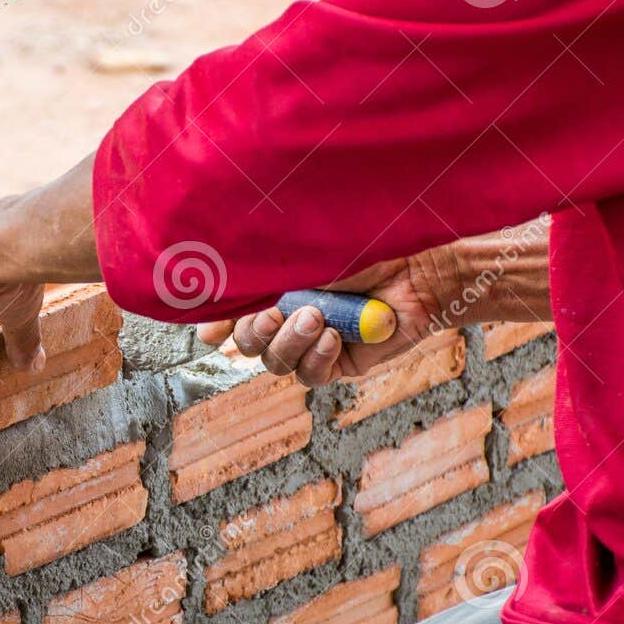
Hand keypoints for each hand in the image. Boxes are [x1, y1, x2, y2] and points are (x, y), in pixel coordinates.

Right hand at [195, 245, 462, 385]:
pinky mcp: (339, 363)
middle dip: (256, 332)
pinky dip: (316, 358)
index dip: (218, 325)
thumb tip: (206, 334)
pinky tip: (333, 338)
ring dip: (289, 343)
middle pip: (247, 343)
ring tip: (316, 319)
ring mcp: (313, 342)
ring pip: (276, 362)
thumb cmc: (361, 248)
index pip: (229, 316)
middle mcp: (288, 316)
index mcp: (274, 287)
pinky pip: (311, 375)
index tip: (215, 328)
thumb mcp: (298, 258)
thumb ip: (255, 283)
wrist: (417, 267)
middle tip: (277, 314)